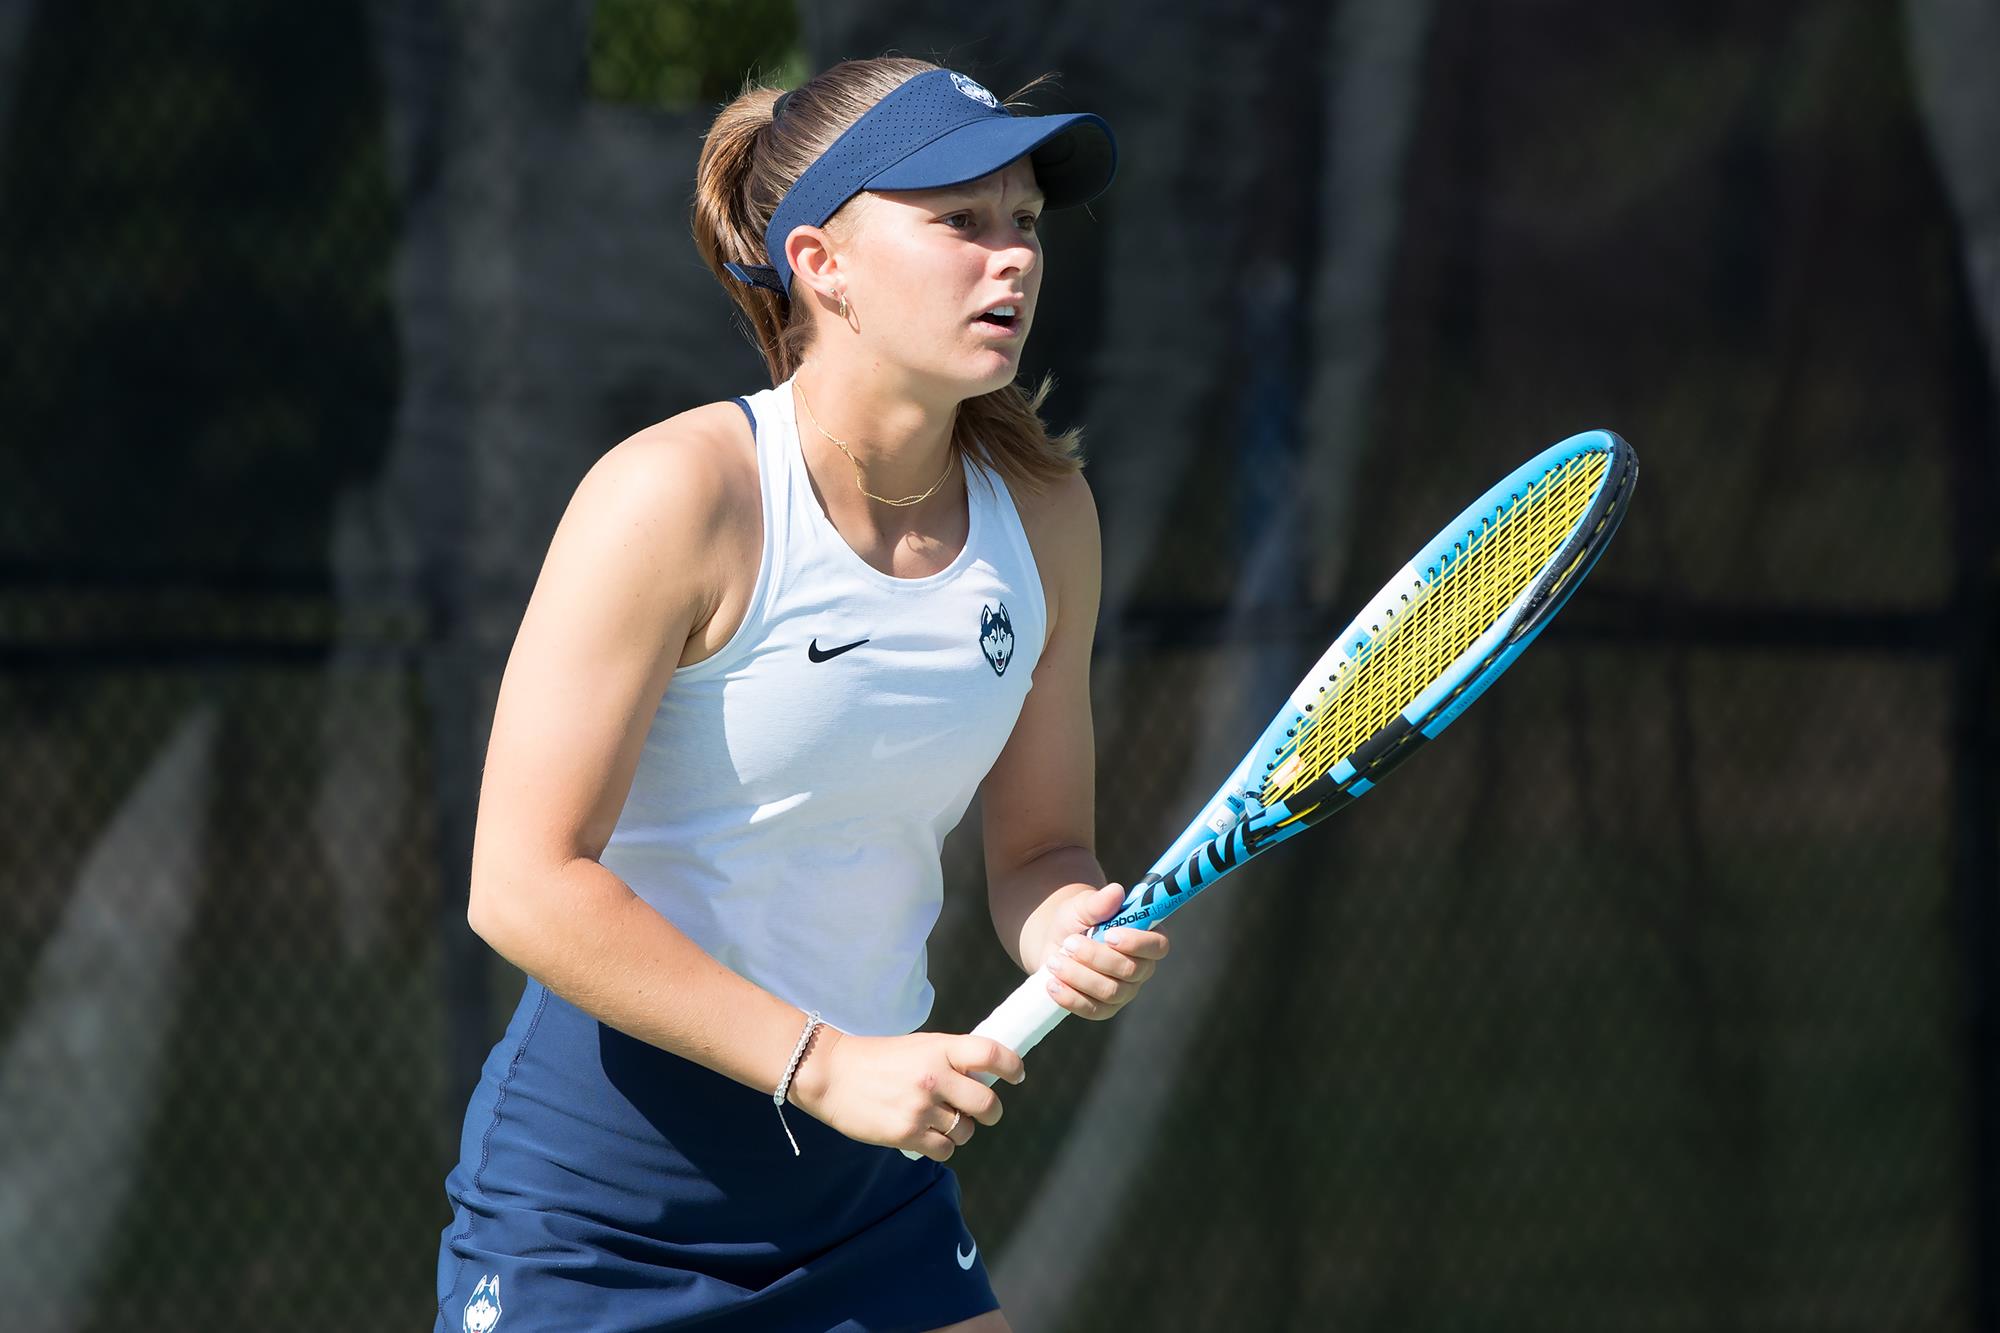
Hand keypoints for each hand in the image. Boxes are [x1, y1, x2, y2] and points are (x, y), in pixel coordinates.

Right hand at [788, 1028, 1024, 1160]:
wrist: (831, 1075)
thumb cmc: (877, 1059)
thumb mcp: (918, 1047)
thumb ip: (950, 1059)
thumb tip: (985, 1079)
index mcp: (940, 1048)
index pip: (991, 1054)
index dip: (1012, 1066)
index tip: (1017, 1075)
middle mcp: (935, 1077)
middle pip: (988, 1104)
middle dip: (990, 1112)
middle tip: (983, 1112)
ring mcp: (921, 1108)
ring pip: (966, 1130)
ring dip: (960, 1130)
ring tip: (939, 1120)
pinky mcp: (907, 1134)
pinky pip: (945, 1149)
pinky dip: (941, 1146)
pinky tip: (926, 1135)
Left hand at [1036, 883, 1170, 1020]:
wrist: (1055, 942)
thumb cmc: (1077, 920)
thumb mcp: (1082, 906)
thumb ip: (1099, 902)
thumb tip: (1116, 892)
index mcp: (1146, 937)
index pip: (1157, 945)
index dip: (1137, 943)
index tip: (1110, 935)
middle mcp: (1141, 967)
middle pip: (1130, 971)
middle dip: (1096, 957)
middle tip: (1069, 942)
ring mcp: (1124, 991)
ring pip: (1110, 991)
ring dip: (1079, 976)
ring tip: (1055, 960)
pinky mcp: (1104, 1009)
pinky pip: (1092, 1010)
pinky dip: (1071, 998)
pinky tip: (1052, 984)